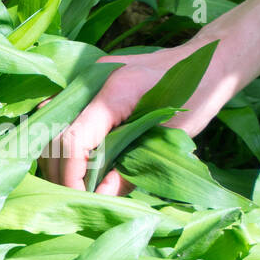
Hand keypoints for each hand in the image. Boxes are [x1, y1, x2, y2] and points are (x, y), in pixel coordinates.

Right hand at [39, 41, 230, 195]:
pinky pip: (63, 113)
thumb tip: (98, 199)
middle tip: (76, 198)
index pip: (72, 141)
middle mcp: (92, 81)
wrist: (207, 61)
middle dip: (59, 171)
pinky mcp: (89, 81)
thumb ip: (130, 170)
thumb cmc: (198, 96)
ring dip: (57, 158)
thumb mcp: (169, 138)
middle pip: (54, 136)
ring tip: (76, 184)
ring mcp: (87, 78)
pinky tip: (75, 160)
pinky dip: (62, 139)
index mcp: (113, 93)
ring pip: (52, 125)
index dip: (69, 176)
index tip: (78, 199)